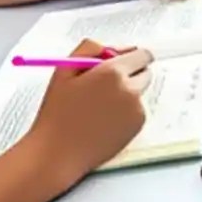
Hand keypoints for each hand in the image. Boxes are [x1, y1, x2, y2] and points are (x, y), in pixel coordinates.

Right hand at [26, 41, 153, 180]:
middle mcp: (130, 89)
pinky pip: (137, 110)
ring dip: (127, 93)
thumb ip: (90, 49)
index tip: (123, 61)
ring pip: (140, 91)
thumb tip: (117, 48)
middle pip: (145, 72)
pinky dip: (126, 112)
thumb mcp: (64, 70)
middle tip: (106, 85)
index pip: (142, 54)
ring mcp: (136, 108)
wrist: (57, 153)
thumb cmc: (56, 112)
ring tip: (99, 107)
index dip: (131, 57)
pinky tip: (104, 120)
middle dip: (130, 73)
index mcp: (112, 72)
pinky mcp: (138, 125)